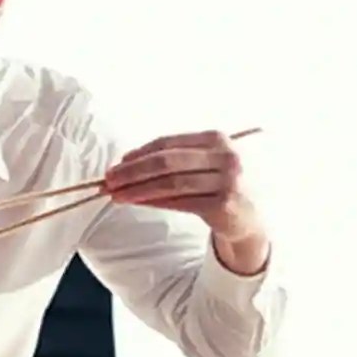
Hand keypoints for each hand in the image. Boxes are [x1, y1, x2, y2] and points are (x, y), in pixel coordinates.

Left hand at [103, 129, 268, 272]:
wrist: (246, 217)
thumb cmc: (215, 185)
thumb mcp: (199, 165)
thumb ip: (169, 161)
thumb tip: (125, 165)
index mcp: (216, 139)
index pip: (168, 144)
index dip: (139, 153)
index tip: (117, 164)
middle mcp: (225, 156)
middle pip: (167, 162)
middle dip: (134, 171)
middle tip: (110, 180)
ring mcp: (227, 181)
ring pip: (171, 183)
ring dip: (139, 190)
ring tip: (117, 195)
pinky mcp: (223, 205)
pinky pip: (181, 202)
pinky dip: (155, 202)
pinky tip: (138, 202)